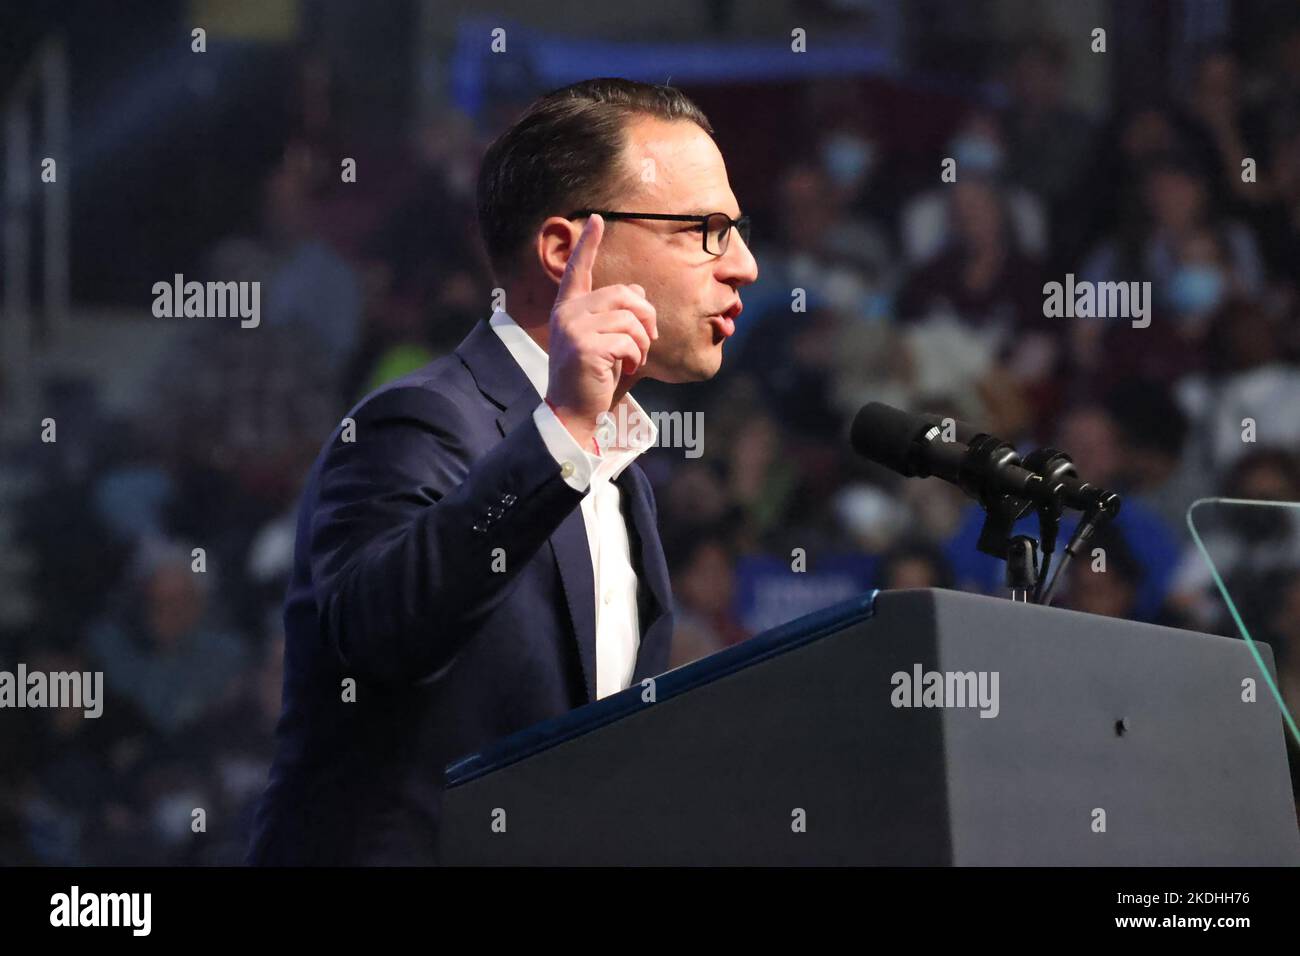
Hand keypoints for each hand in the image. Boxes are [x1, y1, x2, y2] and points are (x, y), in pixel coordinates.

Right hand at [544, 214, 657, 447]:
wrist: (572, 411)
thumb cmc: (591, 377)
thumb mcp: (605, 341)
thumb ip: (617, 315)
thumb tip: (638, 293)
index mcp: (568, 308)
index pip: (578, 270)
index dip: (588, 245)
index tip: (597, 219)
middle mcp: (567, 314)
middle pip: (623, 294)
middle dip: (646, 316)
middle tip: (650, 339)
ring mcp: (573, 329)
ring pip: (630, 319)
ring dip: (643, 341)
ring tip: (636, 358)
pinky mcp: (584, 347)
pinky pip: (628, 341)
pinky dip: (636, 356)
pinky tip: (629, 368)